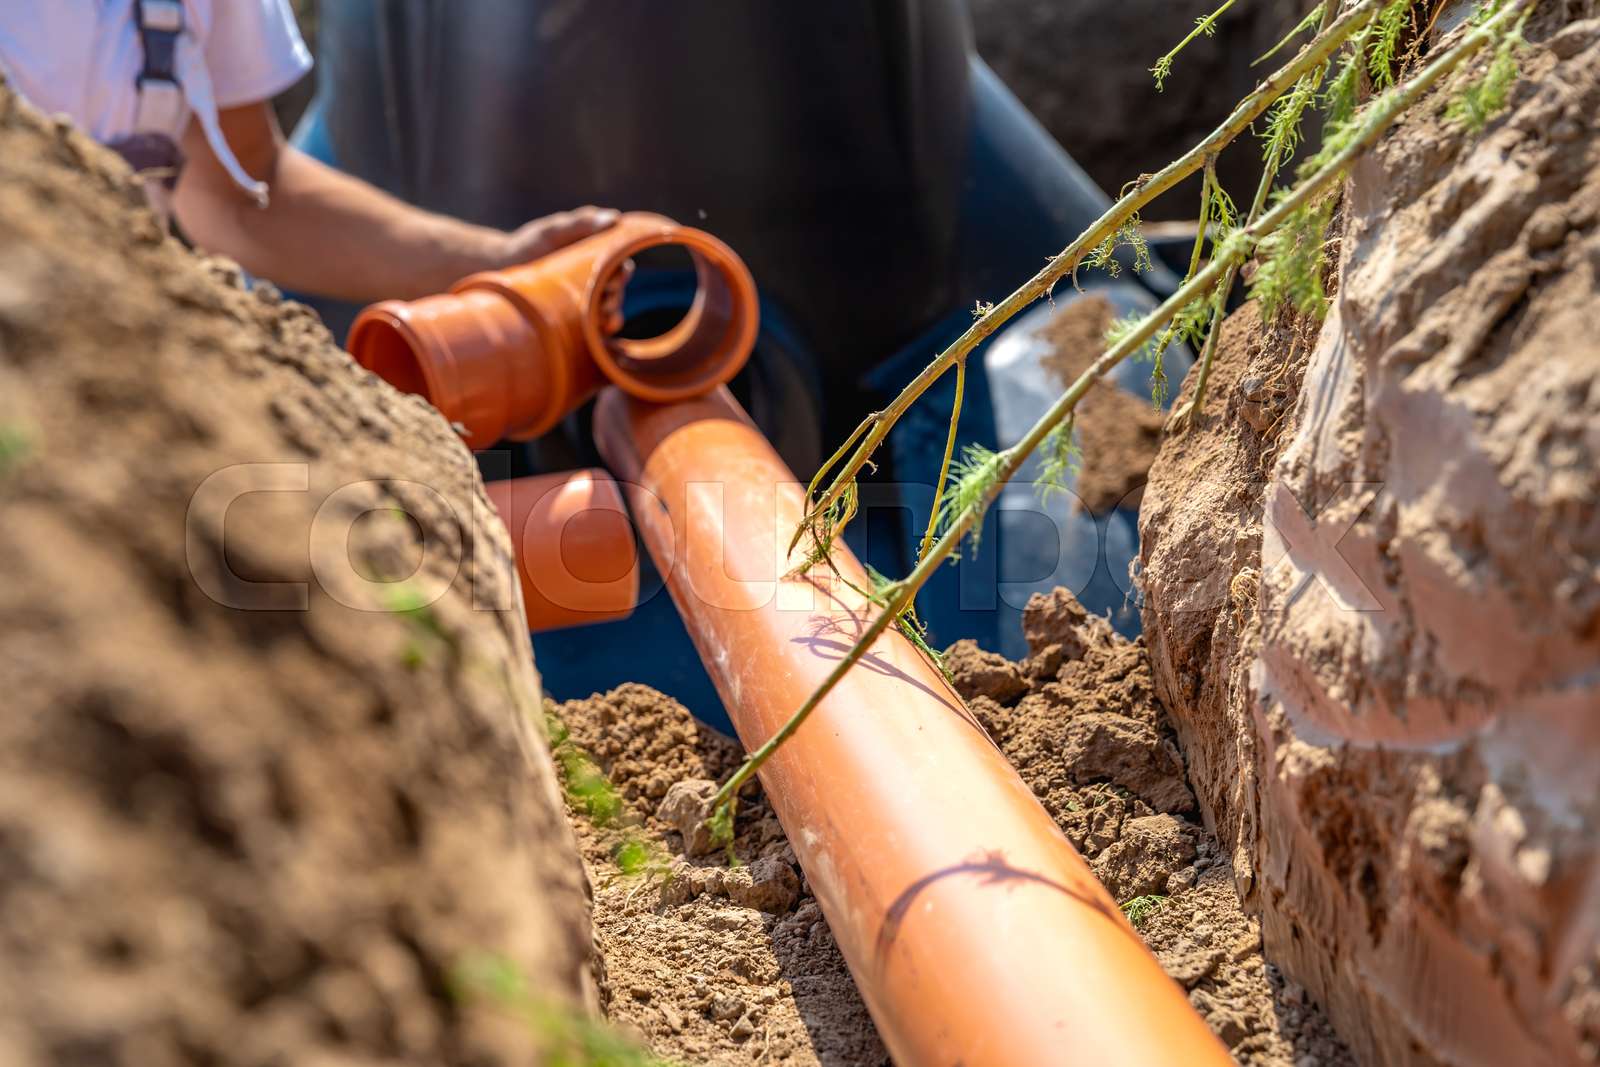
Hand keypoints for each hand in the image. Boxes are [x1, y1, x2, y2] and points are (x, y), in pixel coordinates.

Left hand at [499, 206, 630, 334]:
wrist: (501, 267)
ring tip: (602, 316)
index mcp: (597, 258)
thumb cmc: (530, 243)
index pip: (621, 266)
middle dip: (617, 295)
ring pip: (610, 311)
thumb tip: (615, 218)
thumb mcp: (555, 229)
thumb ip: (583, 222)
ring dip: (612, 315)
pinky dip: (602, 331)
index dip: (623, 271)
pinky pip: (595, 329)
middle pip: (618, 290)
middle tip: (607, 298)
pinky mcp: (574, 319)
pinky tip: (600, 333)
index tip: (617, 274)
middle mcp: (596, 281)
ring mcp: (585, 302)